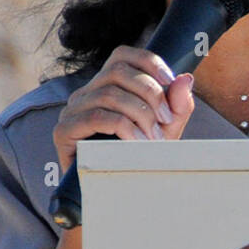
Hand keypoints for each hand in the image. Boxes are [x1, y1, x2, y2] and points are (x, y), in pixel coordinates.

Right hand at [53, 46, 194, 175]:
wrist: (115, 192)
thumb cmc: (139, 157)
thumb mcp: (166, 129)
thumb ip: (177, 104)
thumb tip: (185, 79)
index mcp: (107, 86)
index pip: (123, 55)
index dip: (148, 62)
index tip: (171, 81)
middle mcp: (86, 93)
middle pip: (117, 71)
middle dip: (150, 93)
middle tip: (167, 120)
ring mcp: (72, 111)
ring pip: (108, 94)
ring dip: (140, 114)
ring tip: (154, 137)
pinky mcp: (64, 131)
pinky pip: (96, 117)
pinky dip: (124, 128)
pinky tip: (137, 143)